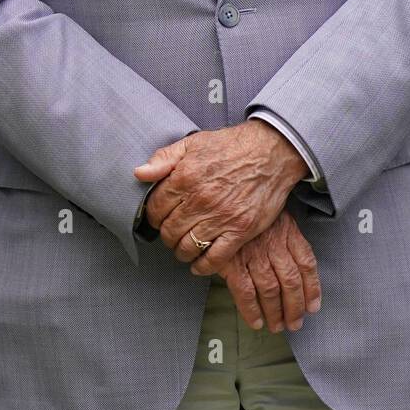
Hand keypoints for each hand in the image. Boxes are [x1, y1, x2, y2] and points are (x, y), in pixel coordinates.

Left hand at [133, 120, 307, 273]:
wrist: (271, 152)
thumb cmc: (231, 146)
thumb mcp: (193, 143)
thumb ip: (164, 158)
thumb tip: (139, 173)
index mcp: (185, 177)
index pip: (155, 209)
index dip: (153, 216)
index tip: (159, 217)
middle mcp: (200, 200)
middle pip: (169, 231)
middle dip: (166, 235)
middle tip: (172, 233)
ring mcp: (220, 217)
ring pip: (187, 247)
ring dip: (181, 251)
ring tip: (184, 247)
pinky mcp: (240, 230)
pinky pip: (214, 259)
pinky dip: (202, 266)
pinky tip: (199, 264)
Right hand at [218, 210, 320, 332]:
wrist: (222, 196)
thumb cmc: (247, 205)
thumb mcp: (273, 211)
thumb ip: (285, 233)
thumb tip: (296, 261)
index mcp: (287, 231)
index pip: (306, 264)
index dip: (312, 288)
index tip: (312, 306)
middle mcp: (274, 244)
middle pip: (291, 282)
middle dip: (295, 307)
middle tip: (295, 323)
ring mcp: (254, 254)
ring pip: (271, 290)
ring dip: (275, 312)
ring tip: (277, 325)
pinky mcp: (233, 262)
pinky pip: (246, 292)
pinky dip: (252, 310)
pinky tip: (256, 321)